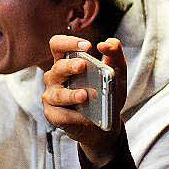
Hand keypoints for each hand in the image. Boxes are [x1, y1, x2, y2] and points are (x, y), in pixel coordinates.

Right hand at [42, 35, 126, 166]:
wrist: (105, 125)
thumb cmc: (105, 95)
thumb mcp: (116, 73)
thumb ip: (115, 54)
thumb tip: (107, 44)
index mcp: (67, 62)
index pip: (58, 45)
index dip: (69, 43)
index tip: (87, 46)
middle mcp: (56, 77)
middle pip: (58, 67)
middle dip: (70, 66)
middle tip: (83, 65)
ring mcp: (52, 96)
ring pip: (57, 93)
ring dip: (71, 94)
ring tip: (85, 95)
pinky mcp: (53, 114)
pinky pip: (59, 114)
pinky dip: (71, 116)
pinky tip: (81, 116)